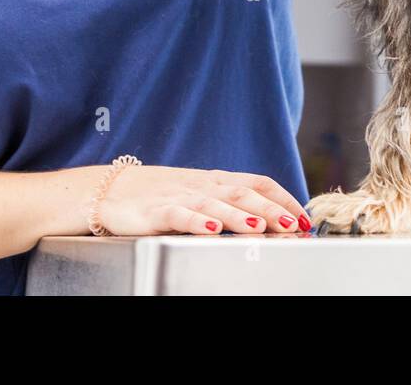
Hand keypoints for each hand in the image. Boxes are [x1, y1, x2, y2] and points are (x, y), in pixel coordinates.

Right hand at [95, 165, 310, 235]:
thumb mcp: (196, 194)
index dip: (283, 197)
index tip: (304, 216)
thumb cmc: (155, 195)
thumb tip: (266, 216)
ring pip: (214, 204)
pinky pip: (178, 215)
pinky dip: (196, 221)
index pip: (256, 182)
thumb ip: (226, 202)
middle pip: (242, 193)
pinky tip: (211, 230)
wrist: (106, 190)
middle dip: (271, 209)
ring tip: (261, 227)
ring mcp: (177, 196)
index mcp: (214, 180)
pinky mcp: (153, 211)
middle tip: (293, 225)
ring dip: (239, 216)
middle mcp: (200, 185)